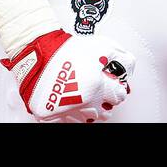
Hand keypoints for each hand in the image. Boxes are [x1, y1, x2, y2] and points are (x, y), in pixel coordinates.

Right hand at [1, 29, 133, 121]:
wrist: (37, 52)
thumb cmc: (66, 49)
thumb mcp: (100, 45)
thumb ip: (120, 57)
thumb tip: (128, 67)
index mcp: (96, 85)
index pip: (119, 96)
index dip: (116, 87)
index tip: (112, 83)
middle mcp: (83, 101)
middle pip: (106, 111)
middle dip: (105, 100)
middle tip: (98, 88)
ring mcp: (66, 110)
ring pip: (89, 118)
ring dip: (90, 107)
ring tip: (84, 92)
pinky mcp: (51, 115)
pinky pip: (69, 121)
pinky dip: (73, 113)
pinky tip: (71, 100)